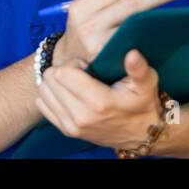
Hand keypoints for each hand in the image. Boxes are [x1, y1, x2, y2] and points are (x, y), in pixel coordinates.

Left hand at [36, 49, 166, 150]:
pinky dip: (50, 95)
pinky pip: (42, 105)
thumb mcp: (147, 84)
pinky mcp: (66, 131)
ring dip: (56, 82)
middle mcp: (81, 116)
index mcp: (98, 102)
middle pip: (50, 79)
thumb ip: (139, 68)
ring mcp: (71, 126)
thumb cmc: (142, 104)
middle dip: (63, 70)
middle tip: (81, 73)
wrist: (140, 134)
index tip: (87, 66)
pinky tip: (68, 93)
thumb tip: (132, 54)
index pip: (63, 73)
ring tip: (74, 83)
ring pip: (43, 91)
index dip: (74, 63)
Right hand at [51, 0, 187, 68]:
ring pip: (136, 23)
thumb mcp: (90, 9)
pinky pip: (137, 43)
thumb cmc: (85, 33)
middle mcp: (88, 26)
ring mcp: (99, 47)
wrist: (69, 68)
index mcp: (81, 7)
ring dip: (160, 10)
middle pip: (131, 4)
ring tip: (178, 0)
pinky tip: (167, 24)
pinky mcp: (111, 63)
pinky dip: (153, 31)